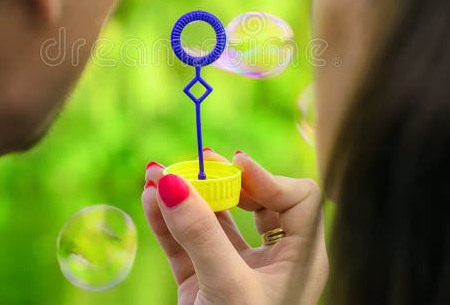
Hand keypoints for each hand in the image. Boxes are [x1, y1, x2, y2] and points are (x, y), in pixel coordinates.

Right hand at [141, 149, 326, 304]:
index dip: (268, 176)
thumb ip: (200, 234)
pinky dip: (166, 221)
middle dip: (220, 181)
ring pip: (212, 221)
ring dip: (185, 197)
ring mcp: (233, 268)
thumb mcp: (227, 286)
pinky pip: (184, 242)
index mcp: (299, 259)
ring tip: (156, 174)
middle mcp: (271, 259)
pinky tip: (150, 198)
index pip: (296, 199)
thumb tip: (170, 182)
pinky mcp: (201, 281)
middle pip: (251, 202)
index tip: (233, 163)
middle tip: (195, 163)